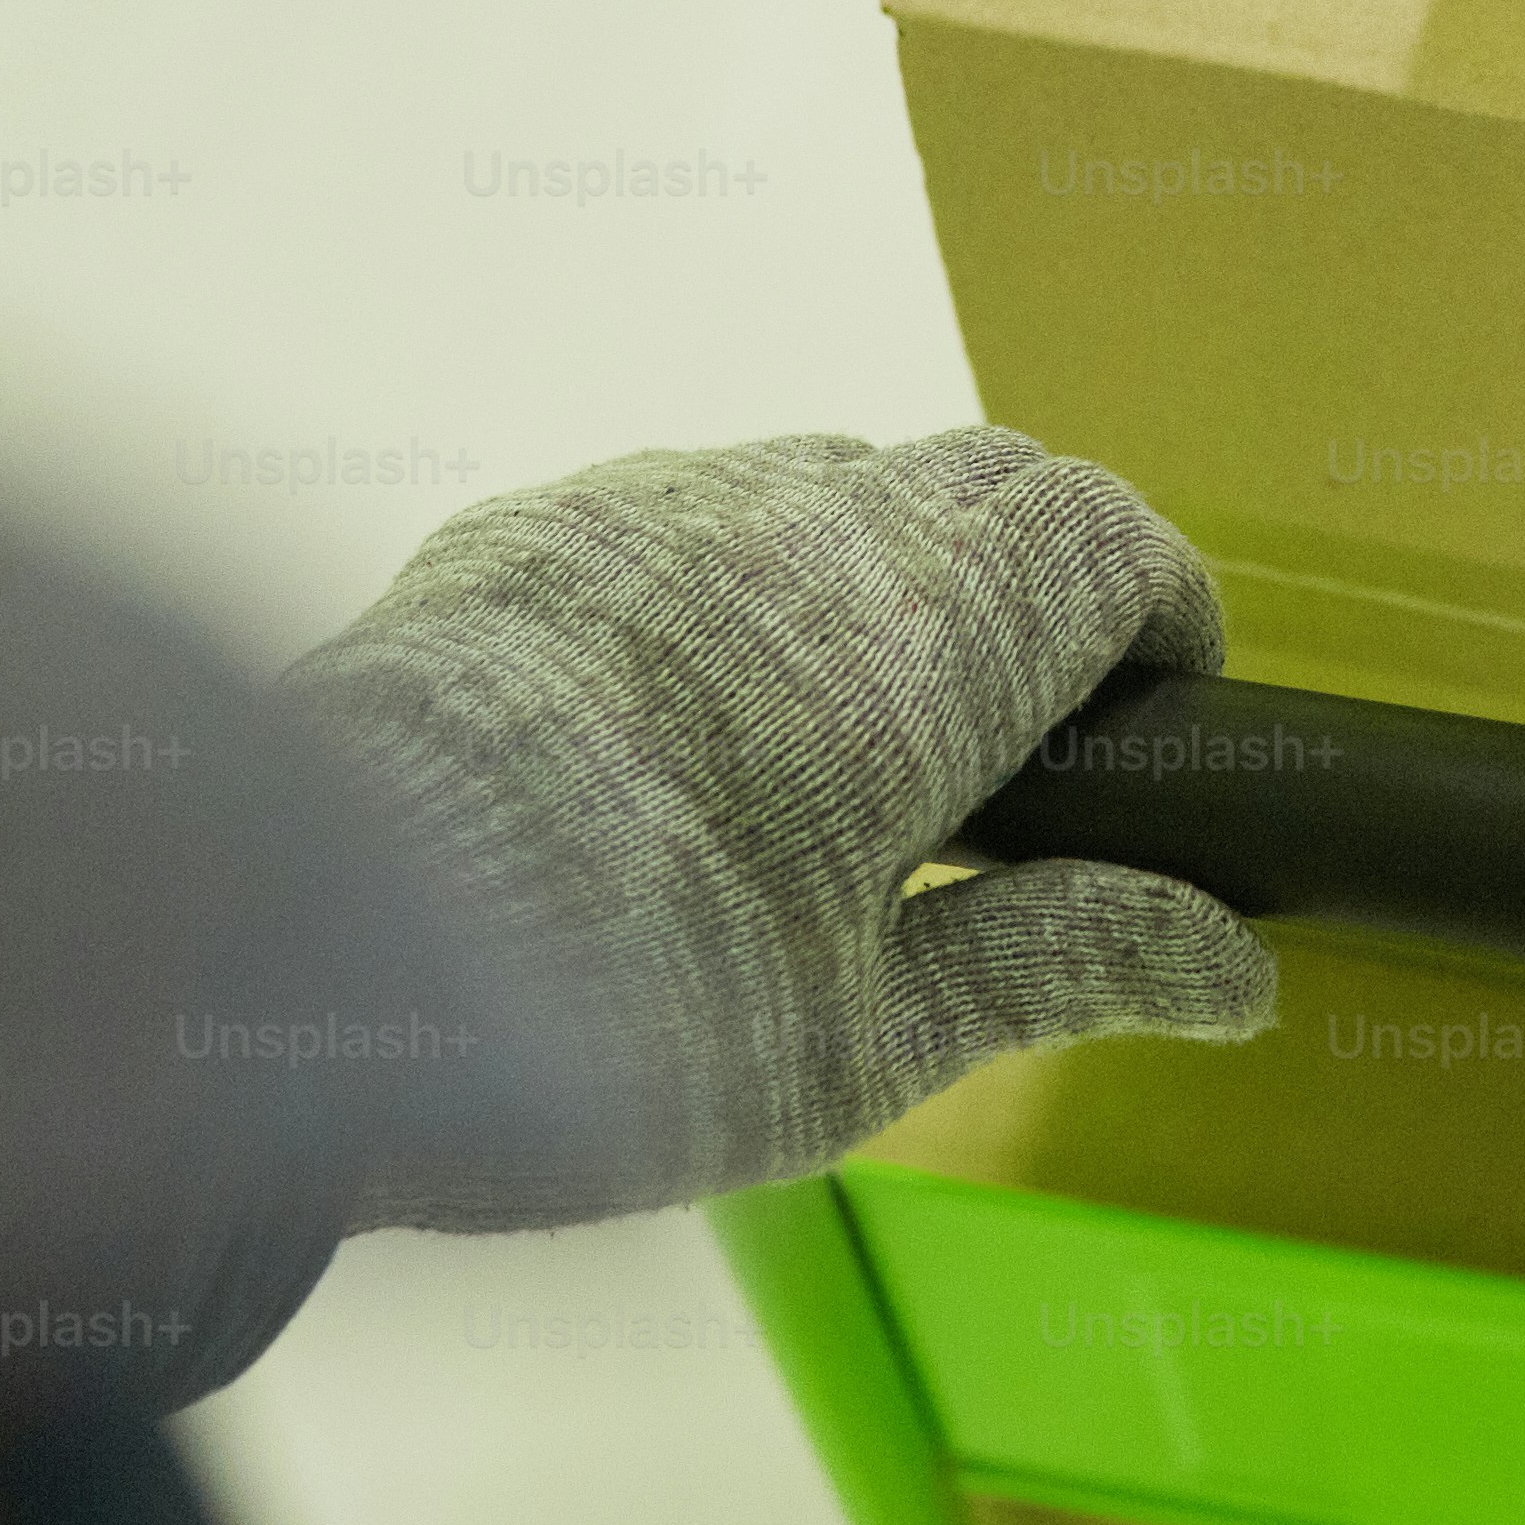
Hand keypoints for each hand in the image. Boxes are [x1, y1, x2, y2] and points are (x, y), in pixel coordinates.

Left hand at [285, 428, 1276, 1227]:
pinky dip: (737, 595)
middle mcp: (802, 521)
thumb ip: (1061, 960)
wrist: (290, 963)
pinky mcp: (523, 533)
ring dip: (883, 582)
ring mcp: (648, 506)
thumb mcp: (870, 1042)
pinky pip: (685, 521)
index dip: (1163, 620)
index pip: (1110, 537)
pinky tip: (675, 747)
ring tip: (837, 764)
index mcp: (927, 634)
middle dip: (1042, 586)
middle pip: (986, 482)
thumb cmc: (622, 1018)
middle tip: (1020, 762)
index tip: (1161, 726)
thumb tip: (1234, 965)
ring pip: (828, 488)